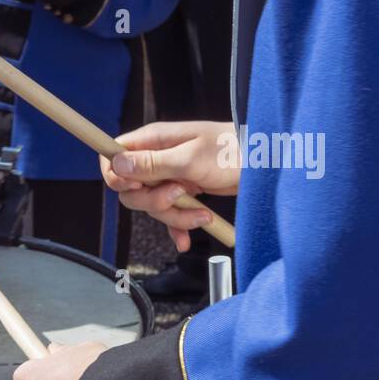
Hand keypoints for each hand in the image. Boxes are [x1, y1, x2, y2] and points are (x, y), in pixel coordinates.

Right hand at [100, 121, 240, 252]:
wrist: (264, 164)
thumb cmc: (232, 152)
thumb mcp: (189, 159)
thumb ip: (152, 164)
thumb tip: (117, 164)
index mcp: (154, 141)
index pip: (114, 158)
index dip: (118, 178)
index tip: (136, 187)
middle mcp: (158, 158)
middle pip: (131, 190)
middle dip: (153, 202)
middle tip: (178, 195)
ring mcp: (170, 176)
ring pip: (152, 205)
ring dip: (174, 215)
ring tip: (201, 213)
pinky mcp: (183, 191)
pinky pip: (169, 214)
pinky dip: (178, 226)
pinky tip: (187, 237)